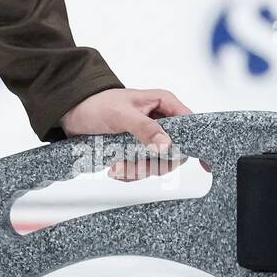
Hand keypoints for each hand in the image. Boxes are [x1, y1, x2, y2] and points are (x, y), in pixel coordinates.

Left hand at [59, 88, 210, 180]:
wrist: (71, 112)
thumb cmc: (95, 103)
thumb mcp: (121, 113)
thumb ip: (144, 128)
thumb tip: (166, 146)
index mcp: (164, 104)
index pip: (191, 125)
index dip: (197, 145)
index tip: (205, 166)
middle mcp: (161, 120)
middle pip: (175, 151)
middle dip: (154, 164)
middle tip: (133, 167)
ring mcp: (150, 137)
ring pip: (159, 164)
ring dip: (139, 170)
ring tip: (117, 167)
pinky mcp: (137, 149)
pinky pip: (143, 168)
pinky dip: (130, 173)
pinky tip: (115, 168)